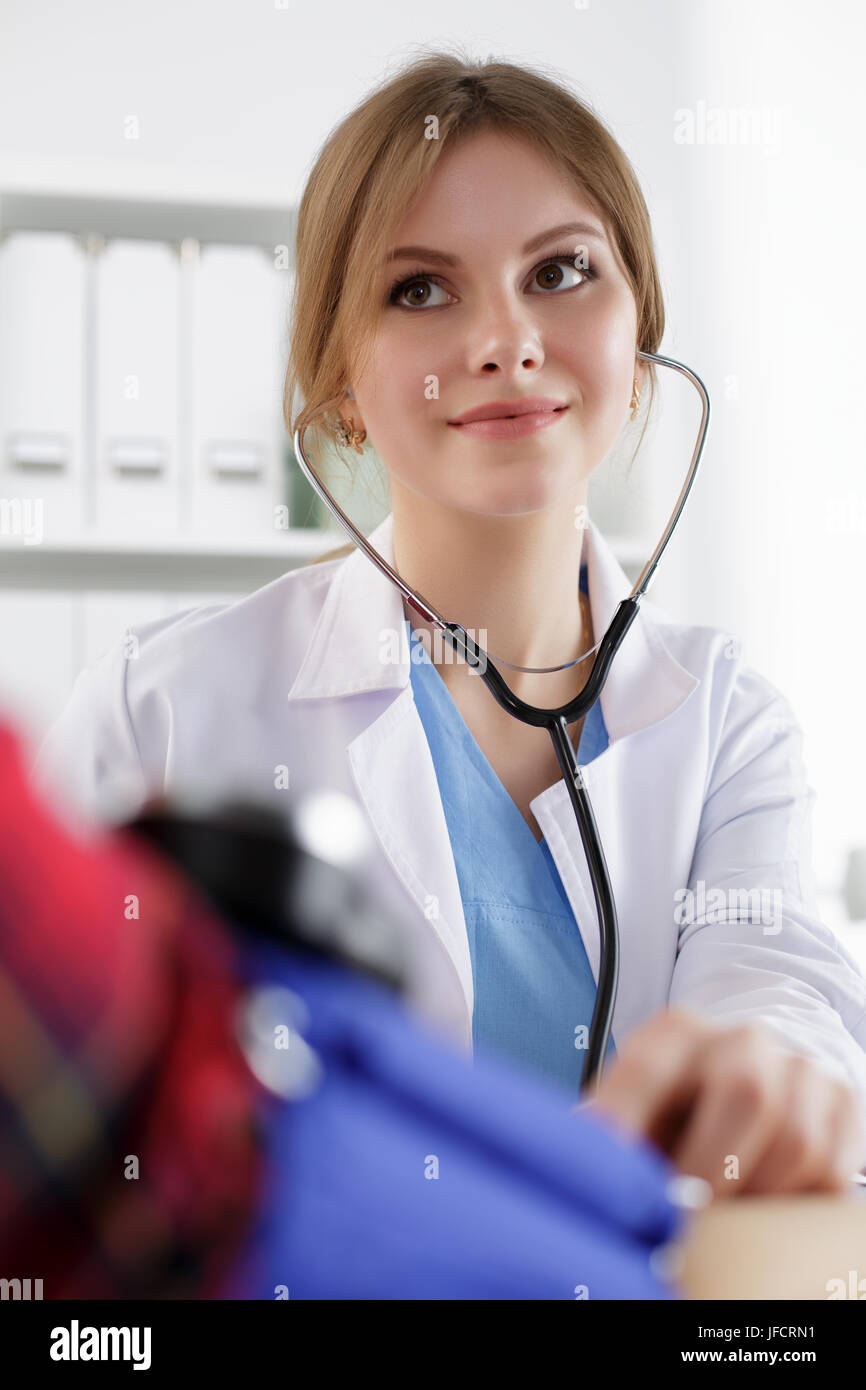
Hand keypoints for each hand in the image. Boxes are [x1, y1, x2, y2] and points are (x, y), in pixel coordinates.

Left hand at [579, 1007, 865, 1199]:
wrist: (743, 1087)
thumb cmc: (673, 1116)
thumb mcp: (634, 1115)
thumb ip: (610, 1136)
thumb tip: (581, 1177)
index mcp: (676, 1033)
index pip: (648, 1070)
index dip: (625, 1127)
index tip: (608, 1182)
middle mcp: (743, 1040)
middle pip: (746, 1093)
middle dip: (711, 1169)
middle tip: (678, 1217)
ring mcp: (798, 1069)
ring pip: (796, 1138)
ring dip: (755, 1193)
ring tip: (718, 1218)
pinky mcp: (840, 1105)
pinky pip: (829, 1169)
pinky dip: (793, 1202)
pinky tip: (758, 1208)